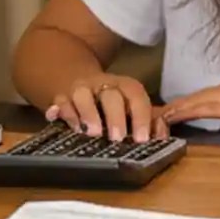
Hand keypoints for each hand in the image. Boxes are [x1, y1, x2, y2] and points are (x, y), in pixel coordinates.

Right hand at [45, 74, 168, 141]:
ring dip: (87, 113)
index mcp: (124, 87)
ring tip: (92, 133)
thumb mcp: (131, 107)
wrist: (79, 79)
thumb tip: (162, 137)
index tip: (142, 139)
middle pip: (111, 96)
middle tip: (117, 138)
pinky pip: (58, 102)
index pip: (136, 96)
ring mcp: (80, 90)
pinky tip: (57, 119)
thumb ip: (148, 121)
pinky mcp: (60, 97)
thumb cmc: (111, 102)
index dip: (141, 117)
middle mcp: (102, 85)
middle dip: (115, 116)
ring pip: (82, 94)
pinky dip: (59, 111)